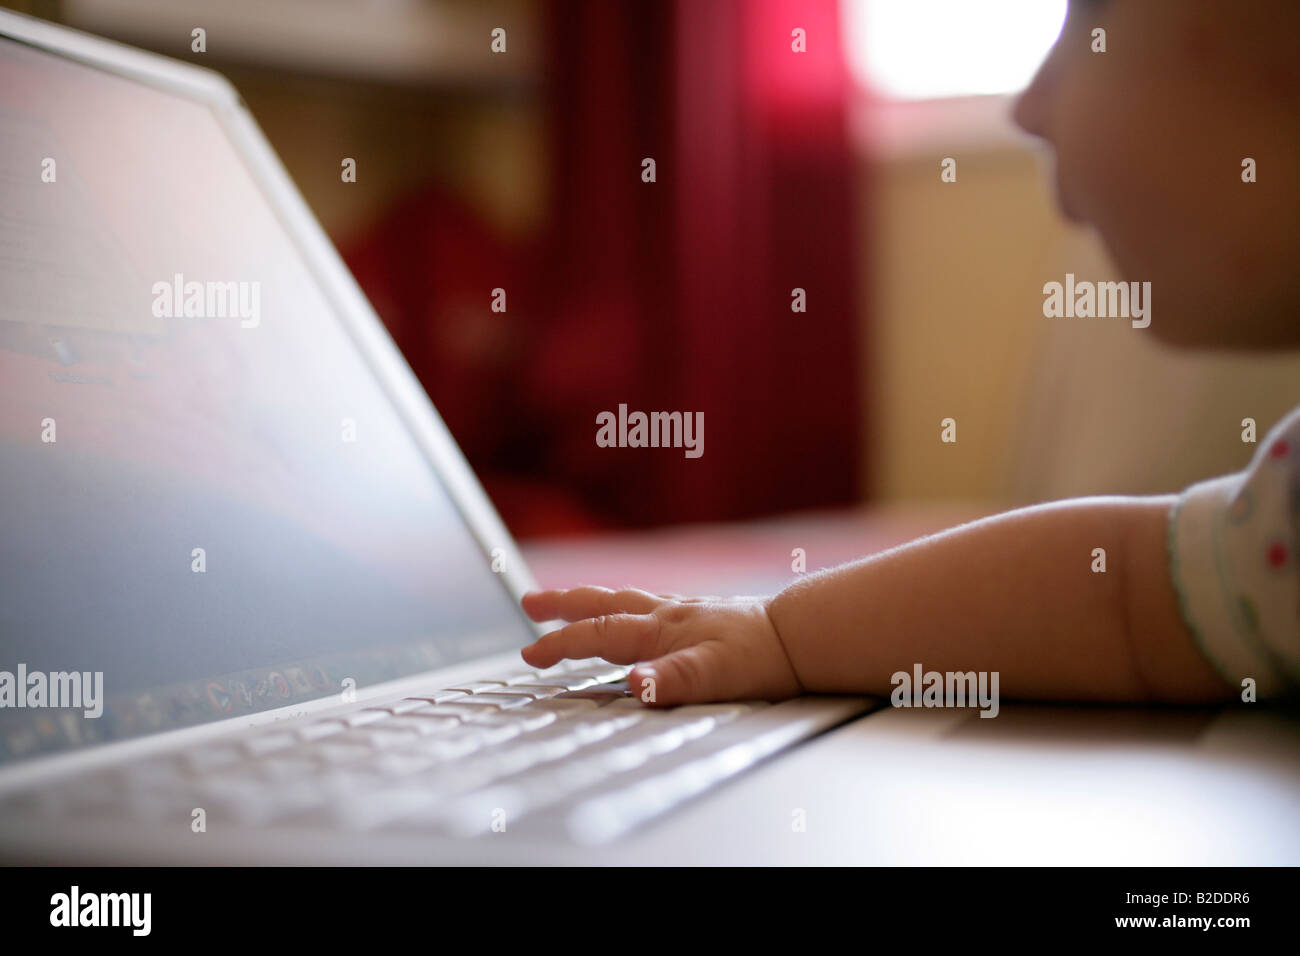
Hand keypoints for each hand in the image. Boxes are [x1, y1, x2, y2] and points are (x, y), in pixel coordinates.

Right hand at [520, 586, 803, 705]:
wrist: (801, 637)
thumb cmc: (761, 658)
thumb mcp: (715, 677)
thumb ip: (672, 681)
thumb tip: (634, 684)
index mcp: (661, 631)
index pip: (598, 634)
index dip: (560, 644)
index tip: (530, 653)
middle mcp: (667, 615)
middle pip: (603, 604)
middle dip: (563, 605)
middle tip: (529, 603)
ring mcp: (683, 612)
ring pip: (625, 600)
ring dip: (591, 600)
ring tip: (568, 600)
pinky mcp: (701, 615)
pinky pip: (649, 604)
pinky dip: (627, 605)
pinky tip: (634, 611)